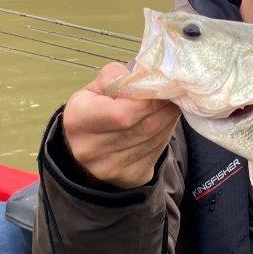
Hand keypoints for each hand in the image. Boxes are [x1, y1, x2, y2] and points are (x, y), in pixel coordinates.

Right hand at [62, 62, 179, 188]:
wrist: (88, 147)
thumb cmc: (94, 110)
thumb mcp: (94, 88)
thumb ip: (114, 77)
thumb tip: (143, 77)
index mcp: (78, 120)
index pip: (122, 113)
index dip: (147, 99)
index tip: (160, 86)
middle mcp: (90, 149)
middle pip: (143, 126)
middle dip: (163, 107)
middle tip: (174, 93)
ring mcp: (109, 168)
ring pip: (154, 139)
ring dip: (169, 119)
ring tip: (172, 105)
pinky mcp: (128, 177)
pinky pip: (156, 152)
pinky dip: (166, 134)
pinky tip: (165, 123)